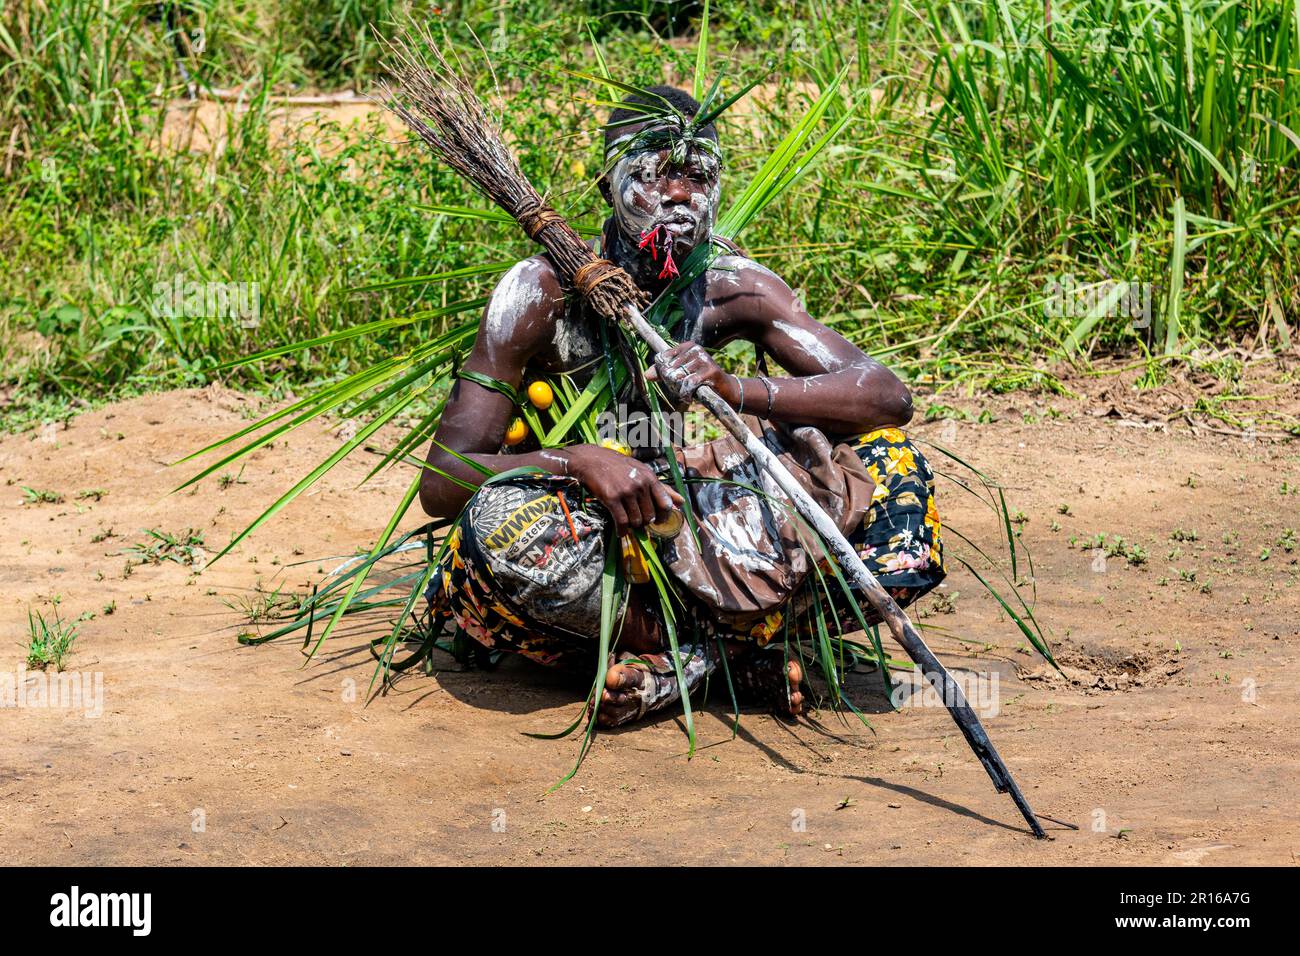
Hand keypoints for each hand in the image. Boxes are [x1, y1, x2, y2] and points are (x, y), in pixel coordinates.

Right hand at [565, 444, 683, 536]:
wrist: (592, 460)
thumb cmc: (619, 466)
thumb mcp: (643, 472)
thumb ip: (663, 488)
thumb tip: (682, 502)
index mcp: (650, 478)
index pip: (665, 504)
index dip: (664, 517)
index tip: (658, 521)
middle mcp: (640, 485)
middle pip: (650, 516)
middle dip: (644, 522)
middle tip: (637, 520)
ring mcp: (626, 492)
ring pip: (636, 520)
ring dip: (632, 526)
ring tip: (627, 522)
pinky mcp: (612, 498)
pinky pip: (621, 522)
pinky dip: (622, 531)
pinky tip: (620, 531)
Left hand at [645, 342, 739, 409]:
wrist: (725, 391)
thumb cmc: (700, 382)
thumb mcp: (680, 376)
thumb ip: (663, 374)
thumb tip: (646, 375)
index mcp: (687, 346)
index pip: (662, 359)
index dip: (664, 374)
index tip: (676, 379)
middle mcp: (695, 349)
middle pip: (668, 370)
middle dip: (673, 384)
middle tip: (685, 387)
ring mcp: (704, 359)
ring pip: (678, 378)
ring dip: (681, 390)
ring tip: (691, 390)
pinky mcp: (711, 371)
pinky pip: (689, 384)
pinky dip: (687, 393)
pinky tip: (693, 395)